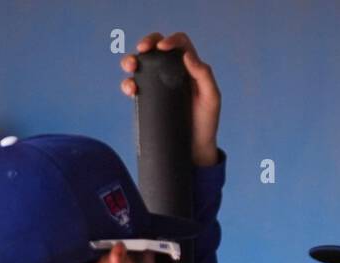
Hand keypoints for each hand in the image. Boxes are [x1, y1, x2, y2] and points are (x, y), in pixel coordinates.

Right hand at [120, 32, 220, 166]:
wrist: (194, 147)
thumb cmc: (207, 121)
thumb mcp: (211, 99)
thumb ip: (204, 76)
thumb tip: (187, 56)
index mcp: (191, 67)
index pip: (180, 44)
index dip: (170, 39)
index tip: (162, 47)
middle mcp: (174, 72)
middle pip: (156, 48)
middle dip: (147, 43)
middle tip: (142, 50)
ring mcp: (159, 84)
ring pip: (142, 64)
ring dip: (131, 60)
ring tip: (131, 67)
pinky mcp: (149, 97)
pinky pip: (135, 85)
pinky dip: (128, 83)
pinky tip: (130, 89)